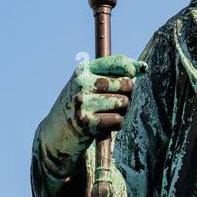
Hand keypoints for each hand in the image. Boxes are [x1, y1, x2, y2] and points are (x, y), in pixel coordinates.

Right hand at [38, 54, 145, 181]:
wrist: (54, 134)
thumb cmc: (79, 106)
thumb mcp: (89, 85)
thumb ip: (113, 74)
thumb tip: (142, 67)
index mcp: (83, 70)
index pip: (117, 62)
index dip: (133, 67)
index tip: (142, 70)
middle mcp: (82, 83)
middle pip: (126, 84)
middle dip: (127, 95)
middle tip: (114, 103)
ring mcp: (83, 102)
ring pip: (124, 102)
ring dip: (121, 111)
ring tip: (106, 114)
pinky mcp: (86, 122)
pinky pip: (118, 120)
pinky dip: (116, 125)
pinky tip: (104, 126)